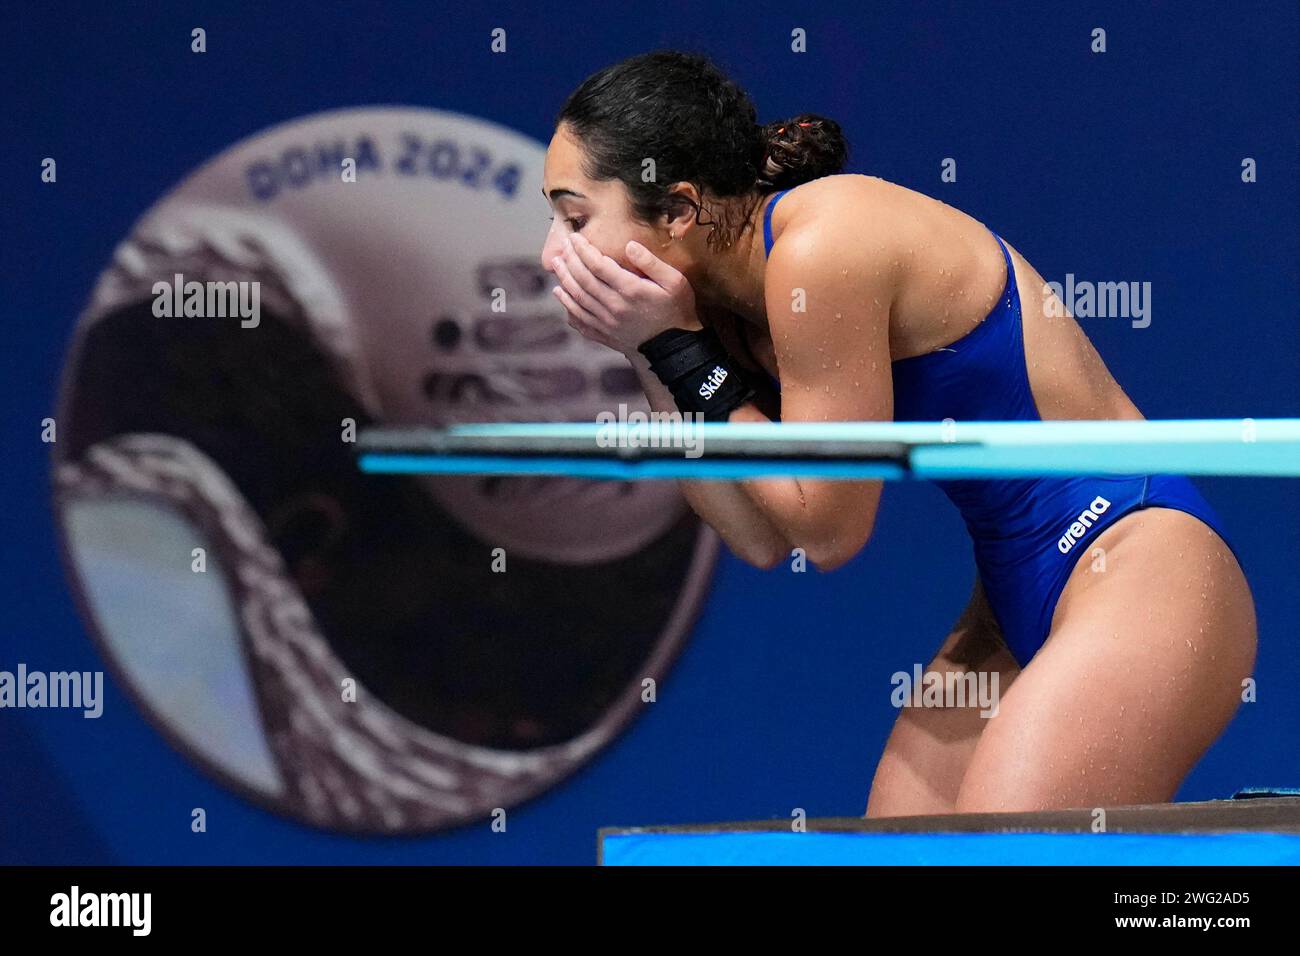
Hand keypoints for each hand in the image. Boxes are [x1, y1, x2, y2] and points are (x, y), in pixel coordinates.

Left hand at [551, 233, 700, 353]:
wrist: (674, 347)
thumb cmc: (676, 309)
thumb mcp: (675, 282)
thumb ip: (651, 262)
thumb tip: (629, 245)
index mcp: (630, 289)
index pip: (598, 265)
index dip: (583, 250)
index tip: (574, 238)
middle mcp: (614, 306)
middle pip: (583, 280)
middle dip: (570, 261)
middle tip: (562, 247)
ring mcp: (607, 322)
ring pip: (578, 299)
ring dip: (564, 280)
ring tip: (556, 265)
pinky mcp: (604, 335)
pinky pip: (579, 320)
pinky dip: (567, 306)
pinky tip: (560, 295)